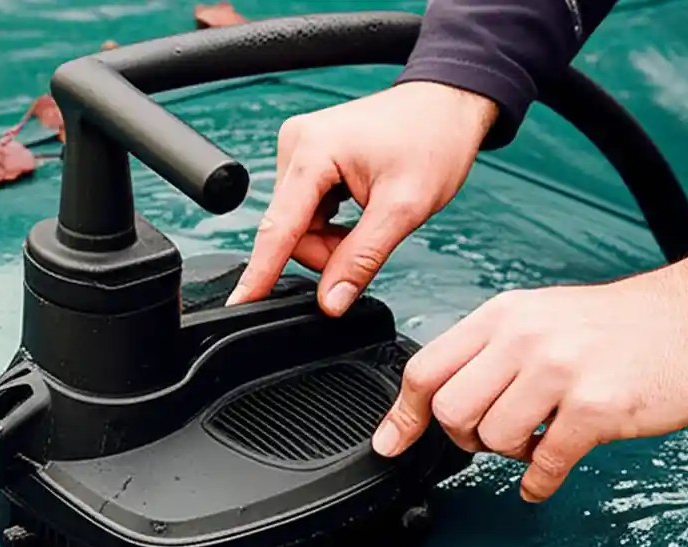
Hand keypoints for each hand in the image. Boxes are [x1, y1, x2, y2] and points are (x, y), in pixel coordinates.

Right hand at [226, 81, 498, 314]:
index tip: (240, 303)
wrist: (447, 102)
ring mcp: (298, 147)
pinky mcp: (306, 154)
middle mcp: (296, 144)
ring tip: (370, 216)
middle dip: (327, 250)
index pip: (279, 228)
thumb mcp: (404, 209)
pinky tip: (359, 206)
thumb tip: (331, 300)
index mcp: (313, 152)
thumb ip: (362, 259)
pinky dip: (330, 221)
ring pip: (298, 224)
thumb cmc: (433, 140)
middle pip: (291, 230)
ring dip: (330, 236)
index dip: (260, 273)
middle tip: (371, 237)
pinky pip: (306, 208)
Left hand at [373, 257, 687, 501]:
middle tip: (492, 437)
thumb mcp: (537, 317)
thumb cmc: (615, 325)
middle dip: (464, 438)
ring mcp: (560, 372)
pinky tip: (542, 478)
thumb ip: (486, 354)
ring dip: (509, 455)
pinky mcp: (597, 407)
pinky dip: (538, 482)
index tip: (391, 442)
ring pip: (493, 438)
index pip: (426, 369)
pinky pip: (545, 463)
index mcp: (501, 316)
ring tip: (536, 441)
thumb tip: (433, 399)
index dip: (402, 414)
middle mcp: (523, 339)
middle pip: (450, 411)